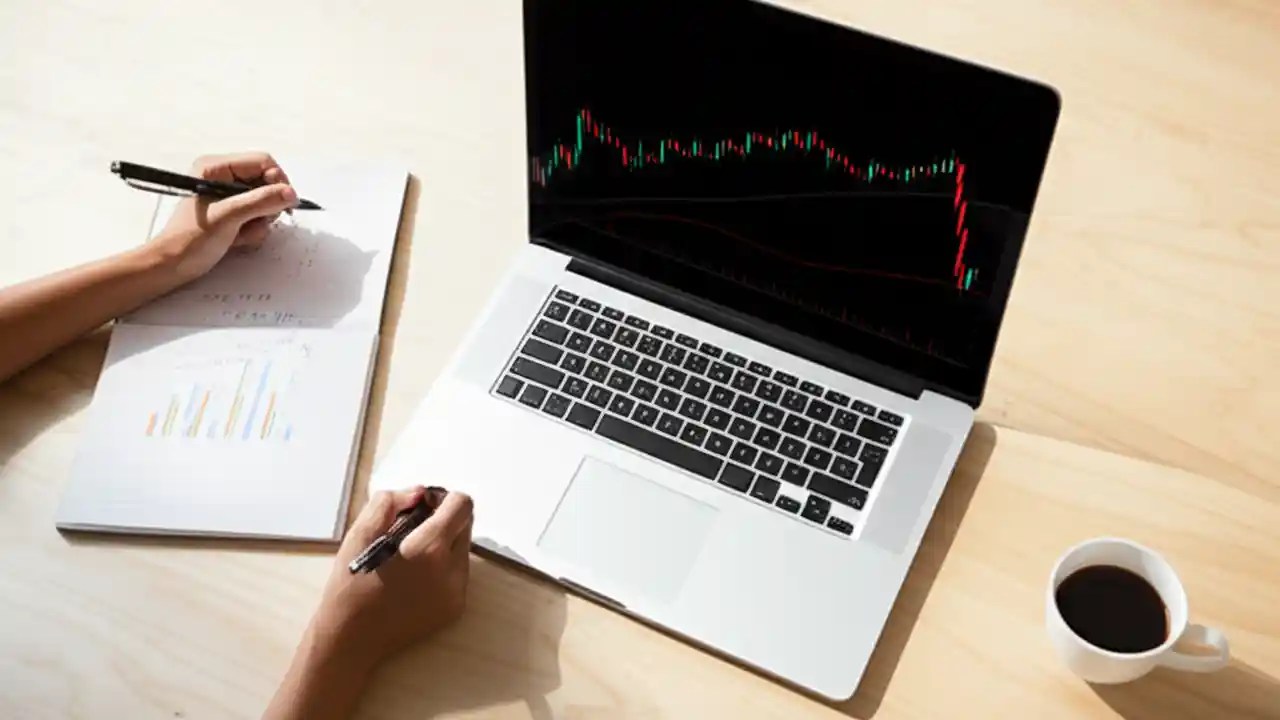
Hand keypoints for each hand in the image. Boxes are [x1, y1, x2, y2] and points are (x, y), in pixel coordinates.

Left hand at [150, 152, 298, 281]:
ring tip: (240, 233)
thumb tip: (289, 193)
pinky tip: (237, 238)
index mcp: (216, 168)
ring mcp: (227, 196)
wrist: (172, 266)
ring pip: (264, 201)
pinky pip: (257, 215)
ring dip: (260, 221)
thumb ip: (261, 201)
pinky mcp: (231, 213)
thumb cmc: (189, 239)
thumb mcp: (229, 217)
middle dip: (267, 206)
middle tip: (255, 221)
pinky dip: (253, 229)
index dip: (278, 182)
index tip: (284, 203)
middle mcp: (222, 177)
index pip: (262, 162)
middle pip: (266, 182)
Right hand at [310, 486, 473, 671]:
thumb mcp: (360, 534)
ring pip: (463, 550)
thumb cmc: (350, 584)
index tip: (423, 507)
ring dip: (444, 544)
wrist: (351, 640)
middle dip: (444, 521)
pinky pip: (458, 575)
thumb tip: (419, 494)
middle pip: (466, 526)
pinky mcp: (455, 609)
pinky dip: (443, 568)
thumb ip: (390, 502)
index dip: (444, 499)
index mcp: (429, 548)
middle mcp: (452, 571)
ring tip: (409, 557)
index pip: (462, 505)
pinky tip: (414, 579)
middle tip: (411, 531)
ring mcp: (457, 593)